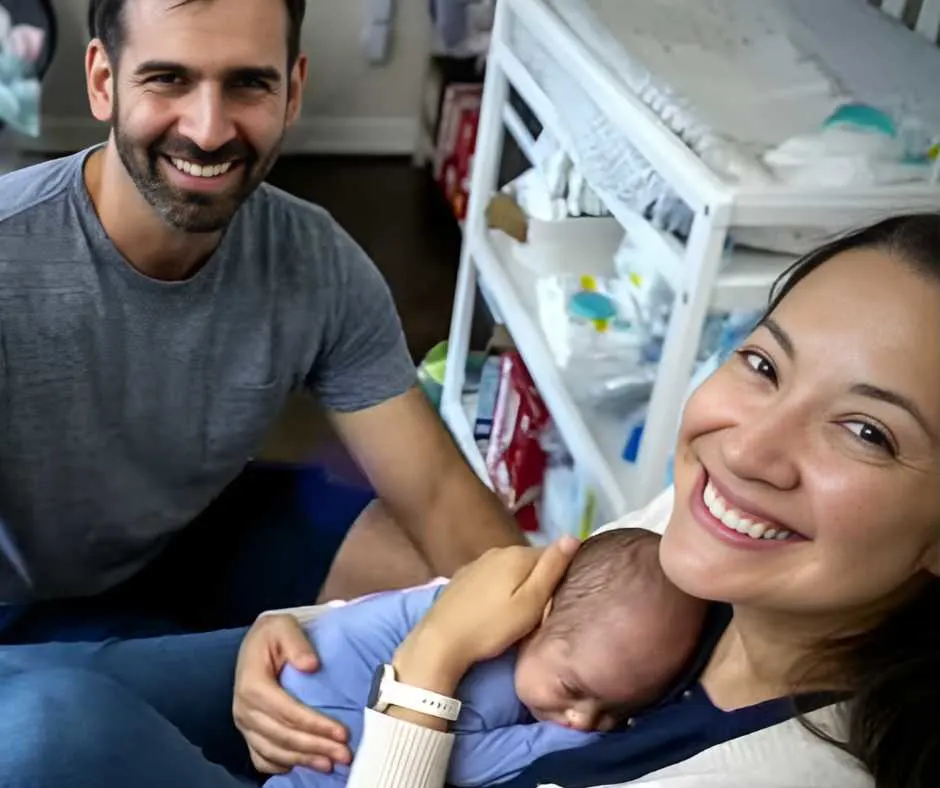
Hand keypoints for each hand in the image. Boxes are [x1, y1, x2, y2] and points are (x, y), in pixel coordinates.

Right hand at [232, 614, 350, 773]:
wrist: (257, 641)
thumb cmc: (274, 634)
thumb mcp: (284, 626)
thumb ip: (297, 644)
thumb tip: (311, 665)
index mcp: (252, 684)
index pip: (287, 711)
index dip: (315, 724)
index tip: (342, 733)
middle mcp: (244, 708)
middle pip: (283, 736)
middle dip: (316, 747)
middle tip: (345, 755)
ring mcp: (244, 723)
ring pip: (274, 751)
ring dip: (304, 760)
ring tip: (330, 764)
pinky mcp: (248, 731)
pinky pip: (261, 757)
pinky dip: (281, 765)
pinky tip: (302, 766)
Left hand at [395, 538, 579, 691]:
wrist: (440, 640)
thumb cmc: (491, 626)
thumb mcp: (530, 602)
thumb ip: (552, 568)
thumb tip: (572, 536)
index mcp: (518, 554)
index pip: (552, 555)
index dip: (560, 576)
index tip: (558, 600)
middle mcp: (497, 551)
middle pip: (530, 562)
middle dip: (539, 581)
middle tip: (540, 612)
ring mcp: (477, 563)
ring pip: (510, 570)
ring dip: (518, 585)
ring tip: (518, 612)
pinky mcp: (463, 577)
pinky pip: (492, 577)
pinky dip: (498, 588)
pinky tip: (494, 608)